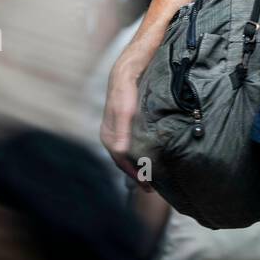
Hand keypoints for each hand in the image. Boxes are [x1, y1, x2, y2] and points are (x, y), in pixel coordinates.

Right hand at [100, 57, 151, 190]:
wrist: (127, 72)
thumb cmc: (125, 91)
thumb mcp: (125, 111)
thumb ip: (122, 131)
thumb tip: (121, 152)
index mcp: (108, 136)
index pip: (121, 162)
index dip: (134, 174)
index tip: (147, 185)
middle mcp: (111, 136)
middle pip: (123, 161)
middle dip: (136, 174)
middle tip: (151, 188)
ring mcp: (117, 131)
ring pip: (126, 155)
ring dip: (137, 166)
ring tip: (151, 177)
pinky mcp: (124, 125)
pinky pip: (129, 146)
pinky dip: (138, 155)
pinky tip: (148, 157)